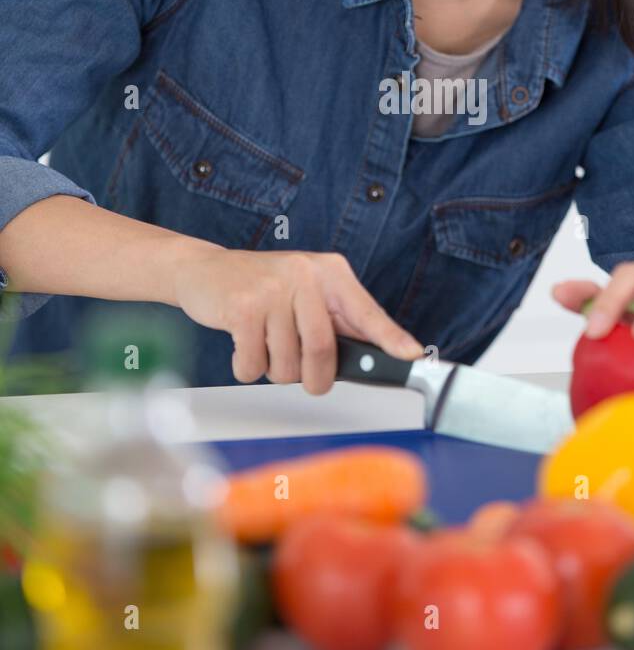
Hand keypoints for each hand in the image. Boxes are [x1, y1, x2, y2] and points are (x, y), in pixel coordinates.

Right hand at [171, 246, 423, 392]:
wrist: (206, 270)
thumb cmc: (262, 288)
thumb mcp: (306, 292)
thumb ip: (337, 319)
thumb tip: (375, 355)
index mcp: (329, 272)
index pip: (366, 311)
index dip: (390, 337)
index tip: (412, 355)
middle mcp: (304, 275)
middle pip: (322, 350)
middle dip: (314, 378)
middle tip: (307, 379)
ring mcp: (272, 290)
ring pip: (285, 364)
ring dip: (273, 370)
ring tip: (264, 344)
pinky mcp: (242, 307)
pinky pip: (252, 364)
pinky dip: (246, 367)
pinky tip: (242, 343)